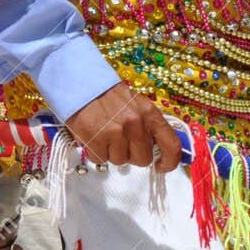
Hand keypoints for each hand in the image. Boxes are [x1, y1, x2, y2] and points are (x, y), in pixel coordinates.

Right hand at [64, 83, 181, 171]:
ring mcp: (115, 133)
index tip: (161, 166)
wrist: (78, 83)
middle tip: (119, 141)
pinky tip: (92, 137)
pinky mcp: (96, 140)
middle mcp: (135, 124)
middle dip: (131, 154)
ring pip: (120, 161)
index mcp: (149, 113)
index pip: (171, 145)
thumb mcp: (134, 104)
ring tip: (102, 134)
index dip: (169, 161)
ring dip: (111, 152)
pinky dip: (95, 152)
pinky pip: (100, 159)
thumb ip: (146, 125)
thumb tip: (153, 149)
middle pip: (142, 159)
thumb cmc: (106, 94)